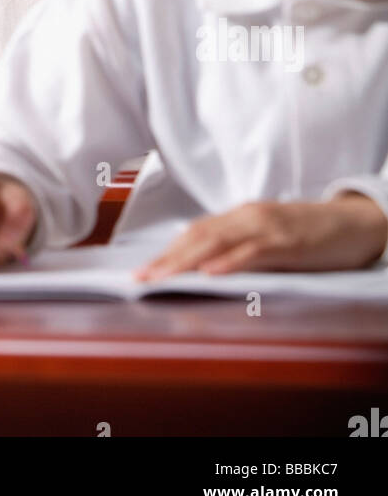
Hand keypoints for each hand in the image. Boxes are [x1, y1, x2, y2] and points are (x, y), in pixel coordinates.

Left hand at [134, 194, 387, 280]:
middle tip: (140, 278)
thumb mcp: (269, 237)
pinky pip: (253, 252)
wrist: (354, 222)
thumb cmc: (310, 232)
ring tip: (162, 277)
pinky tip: (210, 272)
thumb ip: (239, 246)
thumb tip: (205, 265)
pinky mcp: (288, 242)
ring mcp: (267, 228)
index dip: (167, 251)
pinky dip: (229, 262)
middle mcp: (248, 217)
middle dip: (167, 259)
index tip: (142, 270)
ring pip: (218, 242)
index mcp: (240, 217)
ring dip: (186, 261)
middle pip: (198, 237)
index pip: (195, 233)